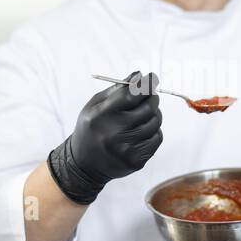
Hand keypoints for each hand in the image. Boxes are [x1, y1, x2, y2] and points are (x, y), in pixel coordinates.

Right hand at [47, 71, 162, 204]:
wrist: (84, 164)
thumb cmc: (91, 129)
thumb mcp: (95, 106)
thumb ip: (117, 90)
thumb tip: (139, 75)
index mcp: (101, 116)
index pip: (131, 95)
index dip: (145, 84)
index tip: (151, 78)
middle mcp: (113, 133)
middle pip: (148, 108)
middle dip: (152, 98)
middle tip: (151, 95)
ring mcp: (126, 149)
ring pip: (155, 123)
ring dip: (154, 114)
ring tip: (144, 114)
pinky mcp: (136, 161)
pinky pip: (156, 139)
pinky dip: (154, 131)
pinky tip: (143, 130)